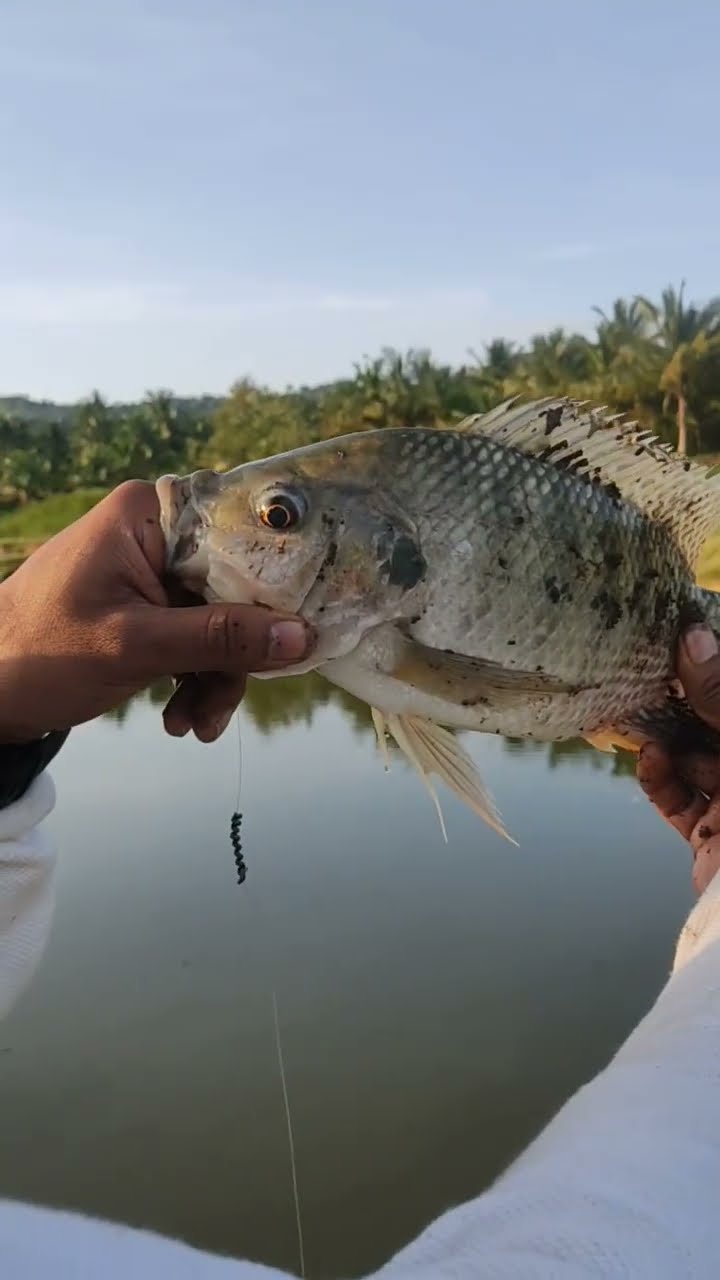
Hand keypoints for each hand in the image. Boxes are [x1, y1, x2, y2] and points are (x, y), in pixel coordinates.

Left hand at [0, 480, 313, 743]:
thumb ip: (220, 640)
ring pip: (221, 619)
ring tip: (194, 725)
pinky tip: (181, 717)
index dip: (276, 581)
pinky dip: (196, 678)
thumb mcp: (136, 647)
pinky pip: (197, 636)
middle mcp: (156, 531)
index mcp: (149, 514)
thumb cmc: (41, 654)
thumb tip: (301, 637)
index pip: (239, 533)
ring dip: (214, 677)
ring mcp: (152, 569)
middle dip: (234, 653)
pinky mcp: (149, 605)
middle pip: (235, 585)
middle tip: (222, 706)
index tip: (303, 625)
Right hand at [638, 623, 719, 894]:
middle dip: (685, 699)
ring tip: (635, 709)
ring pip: (697, 758)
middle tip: (647, 668)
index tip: (682, 636)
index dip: (714, 666)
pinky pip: (680, 799)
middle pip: (716, 724)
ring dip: (667, 737)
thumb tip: (692, 637)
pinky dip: (661, 778)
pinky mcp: (711, 837)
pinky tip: (649, 758)